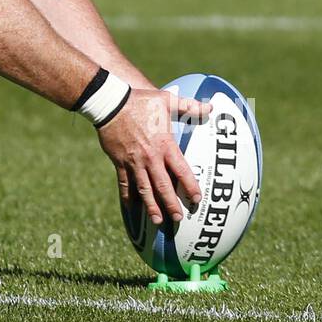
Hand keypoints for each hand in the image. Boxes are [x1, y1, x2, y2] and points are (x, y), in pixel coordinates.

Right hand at [97, 88, 210, 225]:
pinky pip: (124, 183)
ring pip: (144, 189)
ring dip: (151, 206)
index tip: (197, 199)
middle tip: (178, 218)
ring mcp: (134, 162)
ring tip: (158, 220)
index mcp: (164, 145)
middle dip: (171, 204)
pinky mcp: (119, 162)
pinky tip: (132, 209)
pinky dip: (128, 197)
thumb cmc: (140, 102)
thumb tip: (210, 108)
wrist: (111, 104)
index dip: (190, 186)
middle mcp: (150, 157)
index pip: (181, 170)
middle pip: (163, 186)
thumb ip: (189, 106)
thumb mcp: (166, 101)